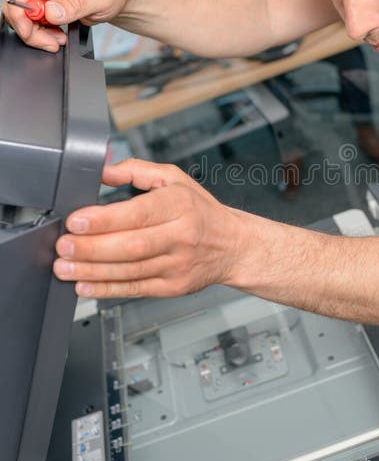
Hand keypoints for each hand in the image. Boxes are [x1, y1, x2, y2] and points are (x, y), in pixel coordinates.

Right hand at [3, 0, 128, 51]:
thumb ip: (74, 5)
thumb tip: (50, 13)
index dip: (18, 7)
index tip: (30, 27)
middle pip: (15, 3)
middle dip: (28, 27)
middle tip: (49, 42)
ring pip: (21, 16)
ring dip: (36, 33)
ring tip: (59, 39)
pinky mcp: (41, 4)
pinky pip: (30, 22)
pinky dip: (41, 34)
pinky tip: (58, 35)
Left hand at [53, 159, 240, 297]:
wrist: (233, 245)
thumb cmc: (200, 210)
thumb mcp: (174, 178)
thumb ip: (136, 170)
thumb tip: (101, 170)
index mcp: (180, 205)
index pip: (139, 214)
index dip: (104, 220)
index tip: (76, 221)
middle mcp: (181, 235)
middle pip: (131, 246)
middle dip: (92, 248)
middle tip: (63, 246)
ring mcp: (178, 264)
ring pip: (130, 270)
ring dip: (92, 271)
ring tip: (64, 267)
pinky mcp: (173, 287)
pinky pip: (136, 289)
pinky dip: (107, 290)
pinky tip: (85, 285)